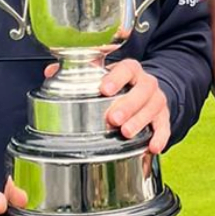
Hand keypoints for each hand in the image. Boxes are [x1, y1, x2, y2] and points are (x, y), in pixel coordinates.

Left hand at [43, 59, 170, 152]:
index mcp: (130, 71)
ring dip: (141, 121)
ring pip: (153, 107)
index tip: (105, 89)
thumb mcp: (102, 74)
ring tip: (127, 133)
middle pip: (142, 90)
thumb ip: (78, 73)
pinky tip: (152, 147)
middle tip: (113, 118)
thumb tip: (50, 72)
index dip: (117, 77)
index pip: (127, 68)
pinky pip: (165, 126)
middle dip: (128, 104)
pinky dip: (160, 136)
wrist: (147, 92)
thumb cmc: (120, 85)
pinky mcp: (163, 117)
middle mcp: (146, 83)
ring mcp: (156, 100)